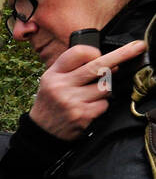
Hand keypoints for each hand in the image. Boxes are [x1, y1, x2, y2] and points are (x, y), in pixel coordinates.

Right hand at [29, 39, 146, 139]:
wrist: (41, 132)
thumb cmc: (51, 103)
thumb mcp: (51, 81)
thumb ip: (72, 68)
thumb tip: (109, 62)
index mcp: (53, 74)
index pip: (78, 53)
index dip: (94, 52)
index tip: (100, 55)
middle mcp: (61, 86)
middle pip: (98, 66)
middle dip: (122, 55)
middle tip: (138, 47)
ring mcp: (72, 101)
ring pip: (105, 87)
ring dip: (104, 90)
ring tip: (89, 96)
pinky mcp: (82, 115)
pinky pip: (104, 104)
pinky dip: (100, 106)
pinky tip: (88, 109)